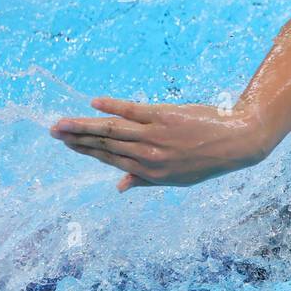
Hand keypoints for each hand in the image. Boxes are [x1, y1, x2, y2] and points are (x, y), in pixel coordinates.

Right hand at [49, 97, 267, 191]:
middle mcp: (149, 156)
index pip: (110, 160)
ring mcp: (155, 136)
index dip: (86, 151)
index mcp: (150, 173)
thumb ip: (145, 181)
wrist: (237, 142)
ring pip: (112, 130)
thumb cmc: (207, 160)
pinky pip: (132, 111)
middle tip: (53, 131)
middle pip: (105, 145)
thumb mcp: (176, 179)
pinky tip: (94, 102)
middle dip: (77, 139)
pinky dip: (112, 106)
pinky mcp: (164, 116)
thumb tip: (118, 187)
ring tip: (63, 122)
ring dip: (84, 125)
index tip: (67, 144)